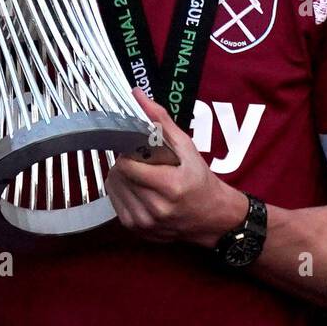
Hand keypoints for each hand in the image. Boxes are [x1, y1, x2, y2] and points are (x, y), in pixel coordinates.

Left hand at [106, 89, 248, 246]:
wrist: (212, 217)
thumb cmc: (200, 180)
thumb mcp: (186, 147)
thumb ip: (160, 120)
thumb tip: (138, 95)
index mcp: (169, 187)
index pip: (125, 166)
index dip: (128, 153)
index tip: (137, 150)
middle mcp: (156, 208)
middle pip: (118, 176)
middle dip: (125, 164)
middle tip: (141, 162)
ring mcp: (145, 222)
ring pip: (114, 189)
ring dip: (122, 178)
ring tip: (141, 175)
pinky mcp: (138, 230)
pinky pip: (115, 204)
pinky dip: (123, 193)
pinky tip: (138, 189)